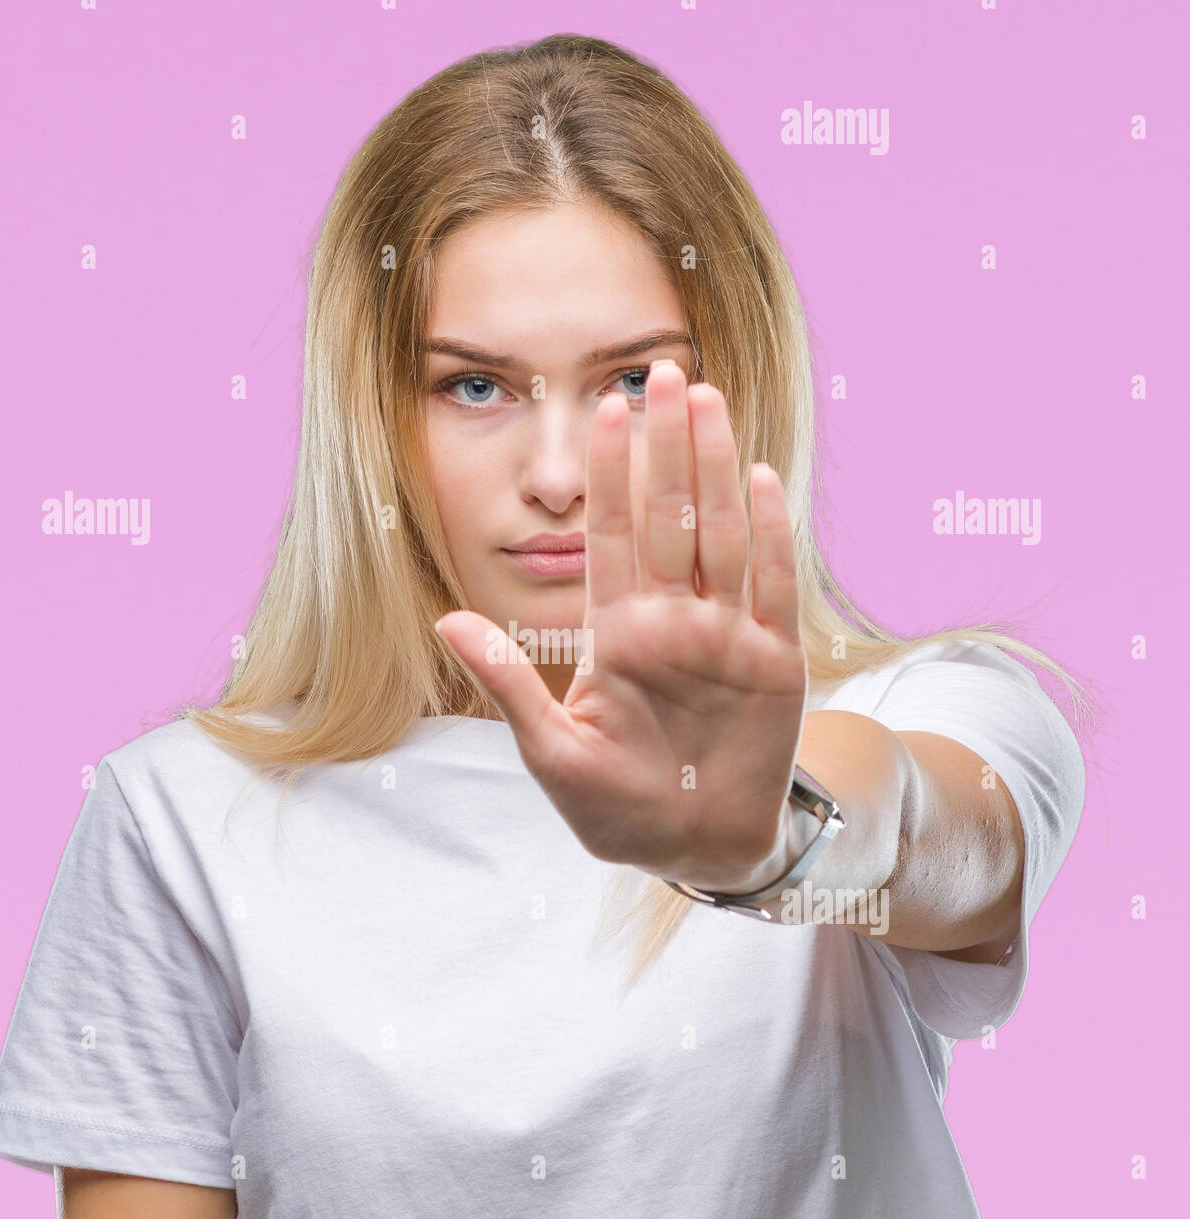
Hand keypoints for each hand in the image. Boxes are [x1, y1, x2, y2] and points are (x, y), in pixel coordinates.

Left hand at [433, 360, 807, 892]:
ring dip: (712, 468)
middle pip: (669, 517)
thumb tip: (446, 620)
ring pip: (719, 536)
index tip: (602, 407)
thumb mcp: (553, 752)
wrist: (694, 847)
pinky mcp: (773, 663)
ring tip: (705, 400)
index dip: (608, 472)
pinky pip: (769, 588)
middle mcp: (672, 621)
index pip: (611, 536)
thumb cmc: (615, 805)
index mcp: (617, 634)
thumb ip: (509, 684)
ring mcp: (724, 637)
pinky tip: (755, 477)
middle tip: (662, 369)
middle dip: (664, 445)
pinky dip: (765, 536)